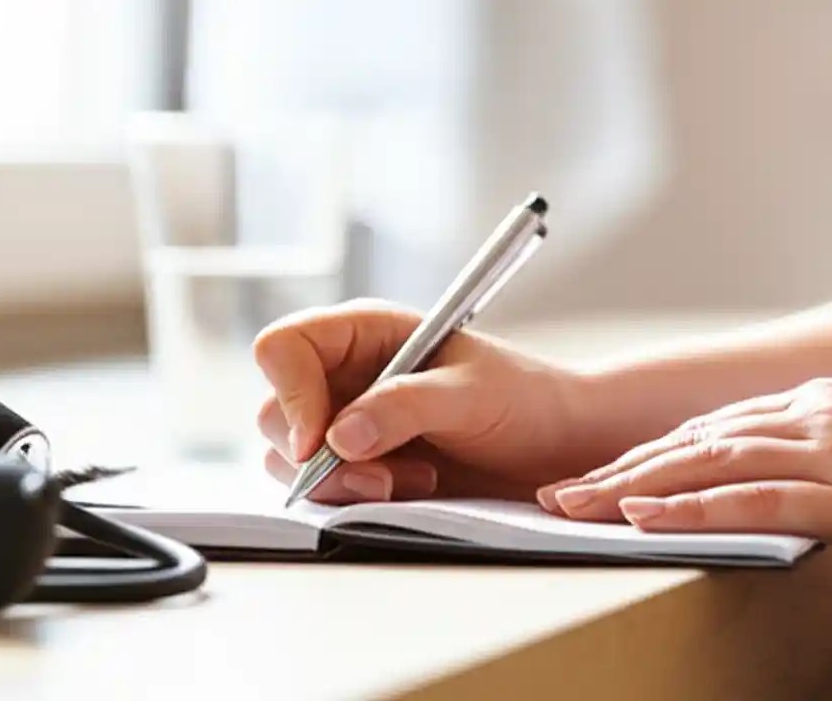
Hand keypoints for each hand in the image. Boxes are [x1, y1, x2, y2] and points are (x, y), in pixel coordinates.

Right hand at [252, 299, 591, 504]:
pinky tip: (410, 490)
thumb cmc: (524, 400)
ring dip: (342, 482)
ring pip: (289, 458)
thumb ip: (403, 408)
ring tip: (413, 481)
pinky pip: (320, 488)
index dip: (289, 392)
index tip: (318, 441)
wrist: (557, 447)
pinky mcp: (357, 464)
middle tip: (380, 478)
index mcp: (363, 333)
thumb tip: (340, 437)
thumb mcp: (470, 395)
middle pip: (274, 411)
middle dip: (318, 455)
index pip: (283, 348)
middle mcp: (344, 374)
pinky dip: (354, 499)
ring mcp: (346, 421)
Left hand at [537, 378, 831, 572]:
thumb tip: (757, 467)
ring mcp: (830, 452)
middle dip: (620, 469)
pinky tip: (646, 519)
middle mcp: (812, 417)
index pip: (707, 429)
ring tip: (579, 508)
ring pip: (709, 463)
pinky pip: (755, 500)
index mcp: (813, 404)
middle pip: (694, 441)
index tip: (595, 476)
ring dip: (634, 488)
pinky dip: (693, 509)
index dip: (644, 454)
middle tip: (560, 494)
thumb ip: (810, 451)